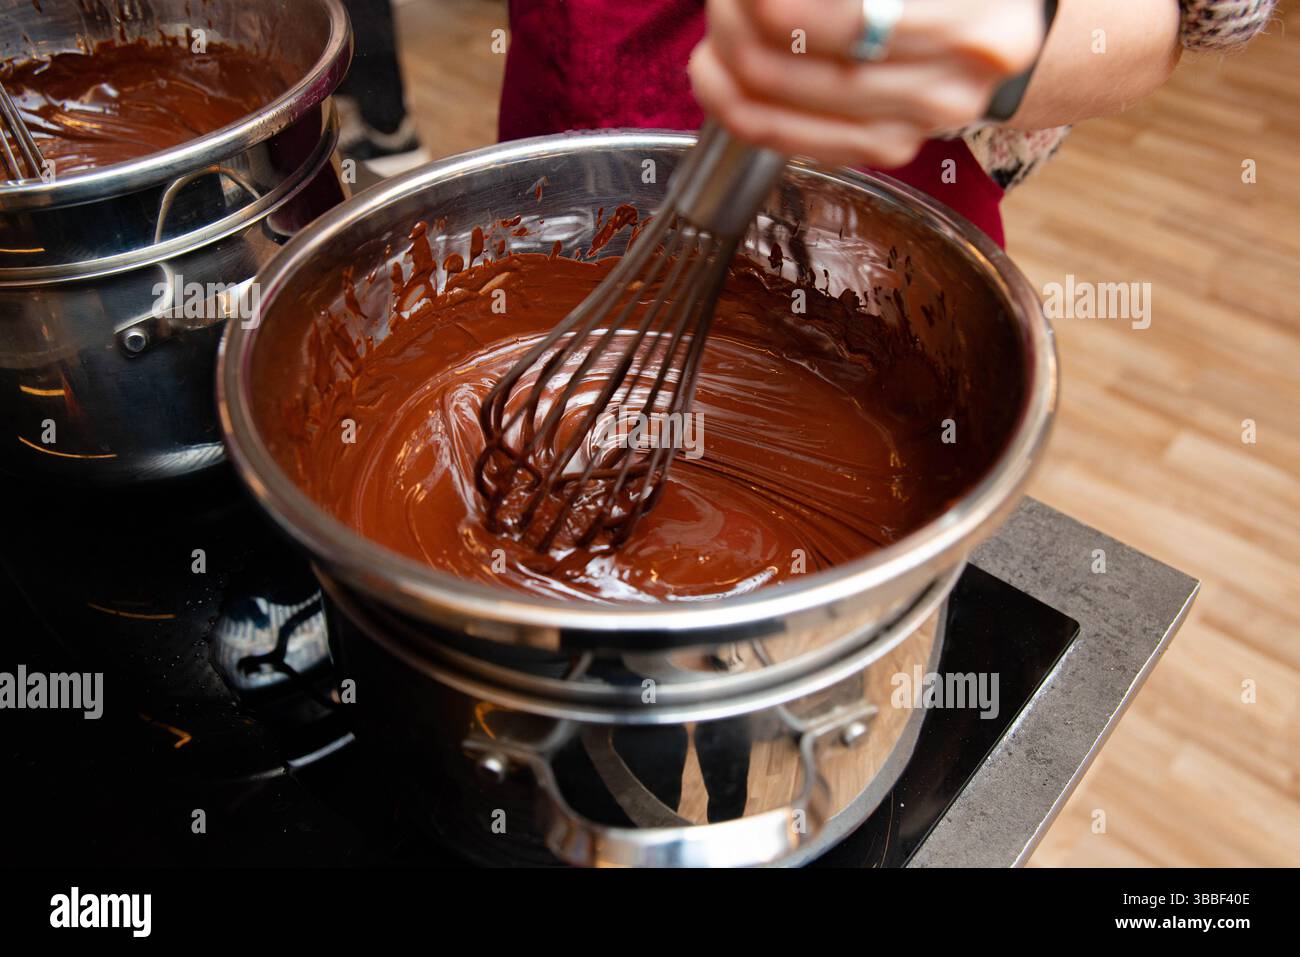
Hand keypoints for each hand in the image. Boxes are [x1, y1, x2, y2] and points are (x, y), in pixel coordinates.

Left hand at [689, 0, 1047, 166]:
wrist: (994, 43)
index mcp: (975, 25)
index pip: (855, 19)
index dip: (788, 6)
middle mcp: (950, 88)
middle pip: (812, 60)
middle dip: (743, 21)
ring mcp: (914, 131)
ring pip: (785, 101)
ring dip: (730, 57)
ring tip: (715, 22)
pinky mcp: (882, 154)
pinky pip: (788, 138)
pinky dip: (735, 103)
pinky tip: (713, 72)